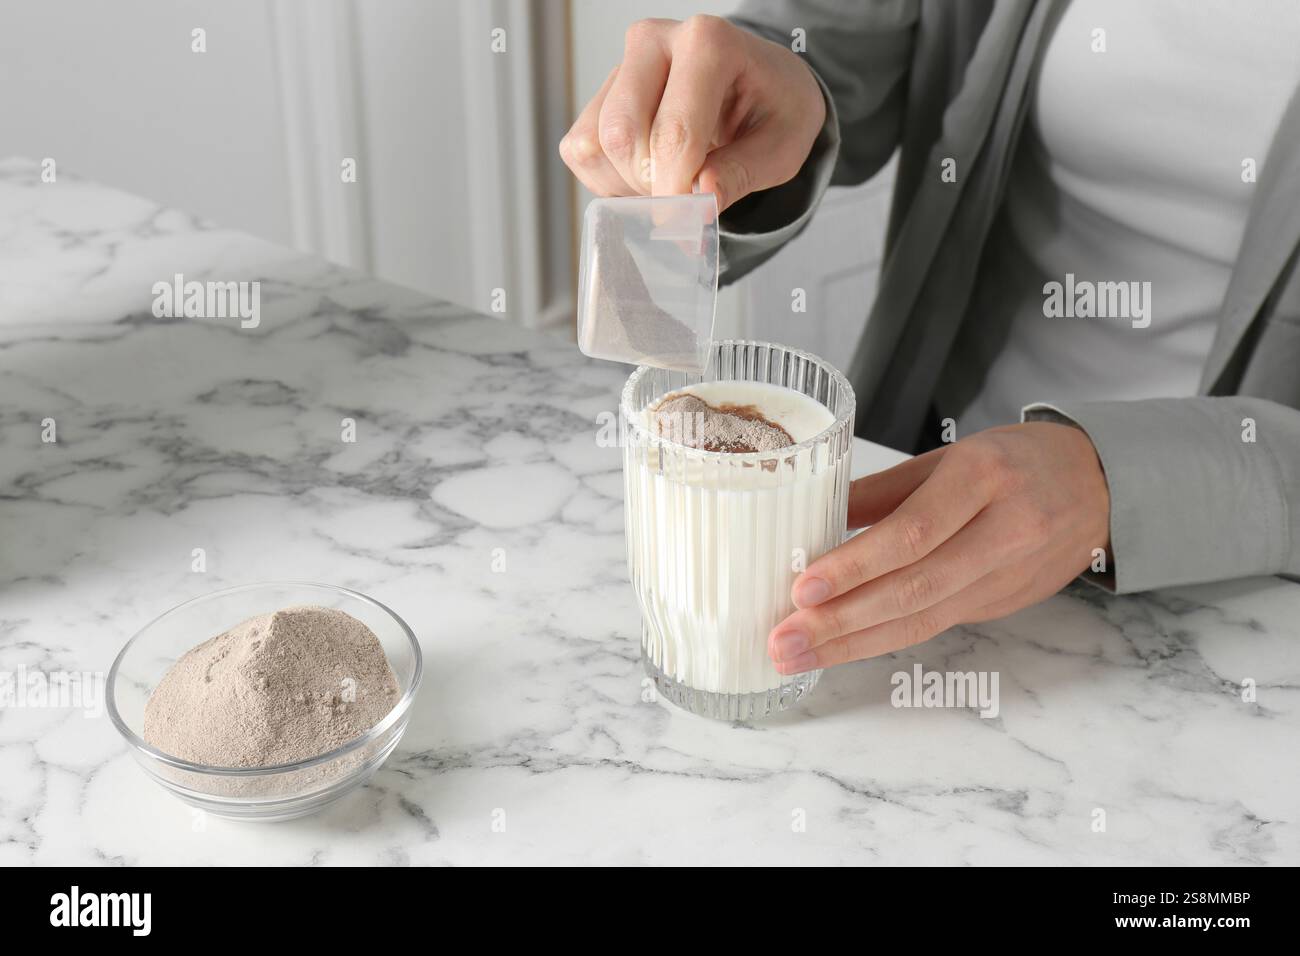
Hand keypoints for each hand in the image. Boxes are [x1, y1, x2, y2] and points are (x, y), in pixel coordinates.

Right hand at [558, 15, 825, 210]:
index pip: (674, 131)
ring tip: (674, 179)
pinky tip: (651, 174)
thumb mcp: (781, 146)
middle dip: (652, 185)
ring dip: (631, 183)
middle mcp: (654, 42)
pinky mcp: (599, 95)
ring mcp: (620, 66)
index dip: (675, 191)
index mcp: (708, 42)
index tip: (687, 224)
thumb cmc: (772, 107)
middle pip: (623, 135)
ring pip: (596, 145)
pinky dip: (612, 180)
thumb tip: (700, 199)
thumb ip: (742, 174)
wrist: (758, 84)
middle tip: (689, 198)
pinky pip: (583, 152)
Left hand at [768, 423, 1111, 671]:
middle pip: (914, 588)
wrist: (1100, 485)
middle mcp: (1002, 530)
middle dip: (841, 622)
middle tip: (783, 641)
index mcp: (982, 478)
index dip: (855, 566)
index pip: (911, 533)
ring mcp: (1006, 575)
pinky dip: (883, 638)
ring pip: (924, 618)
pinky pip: (936, 624)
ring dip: (853, 643)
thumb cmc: (1014, 461)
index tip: (802, 588)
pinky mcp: (1002, 604)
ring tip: (798, 655)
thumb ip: (883, 490)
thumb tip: (812, 519)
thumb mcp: (949, 456)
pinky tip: (841, 647)